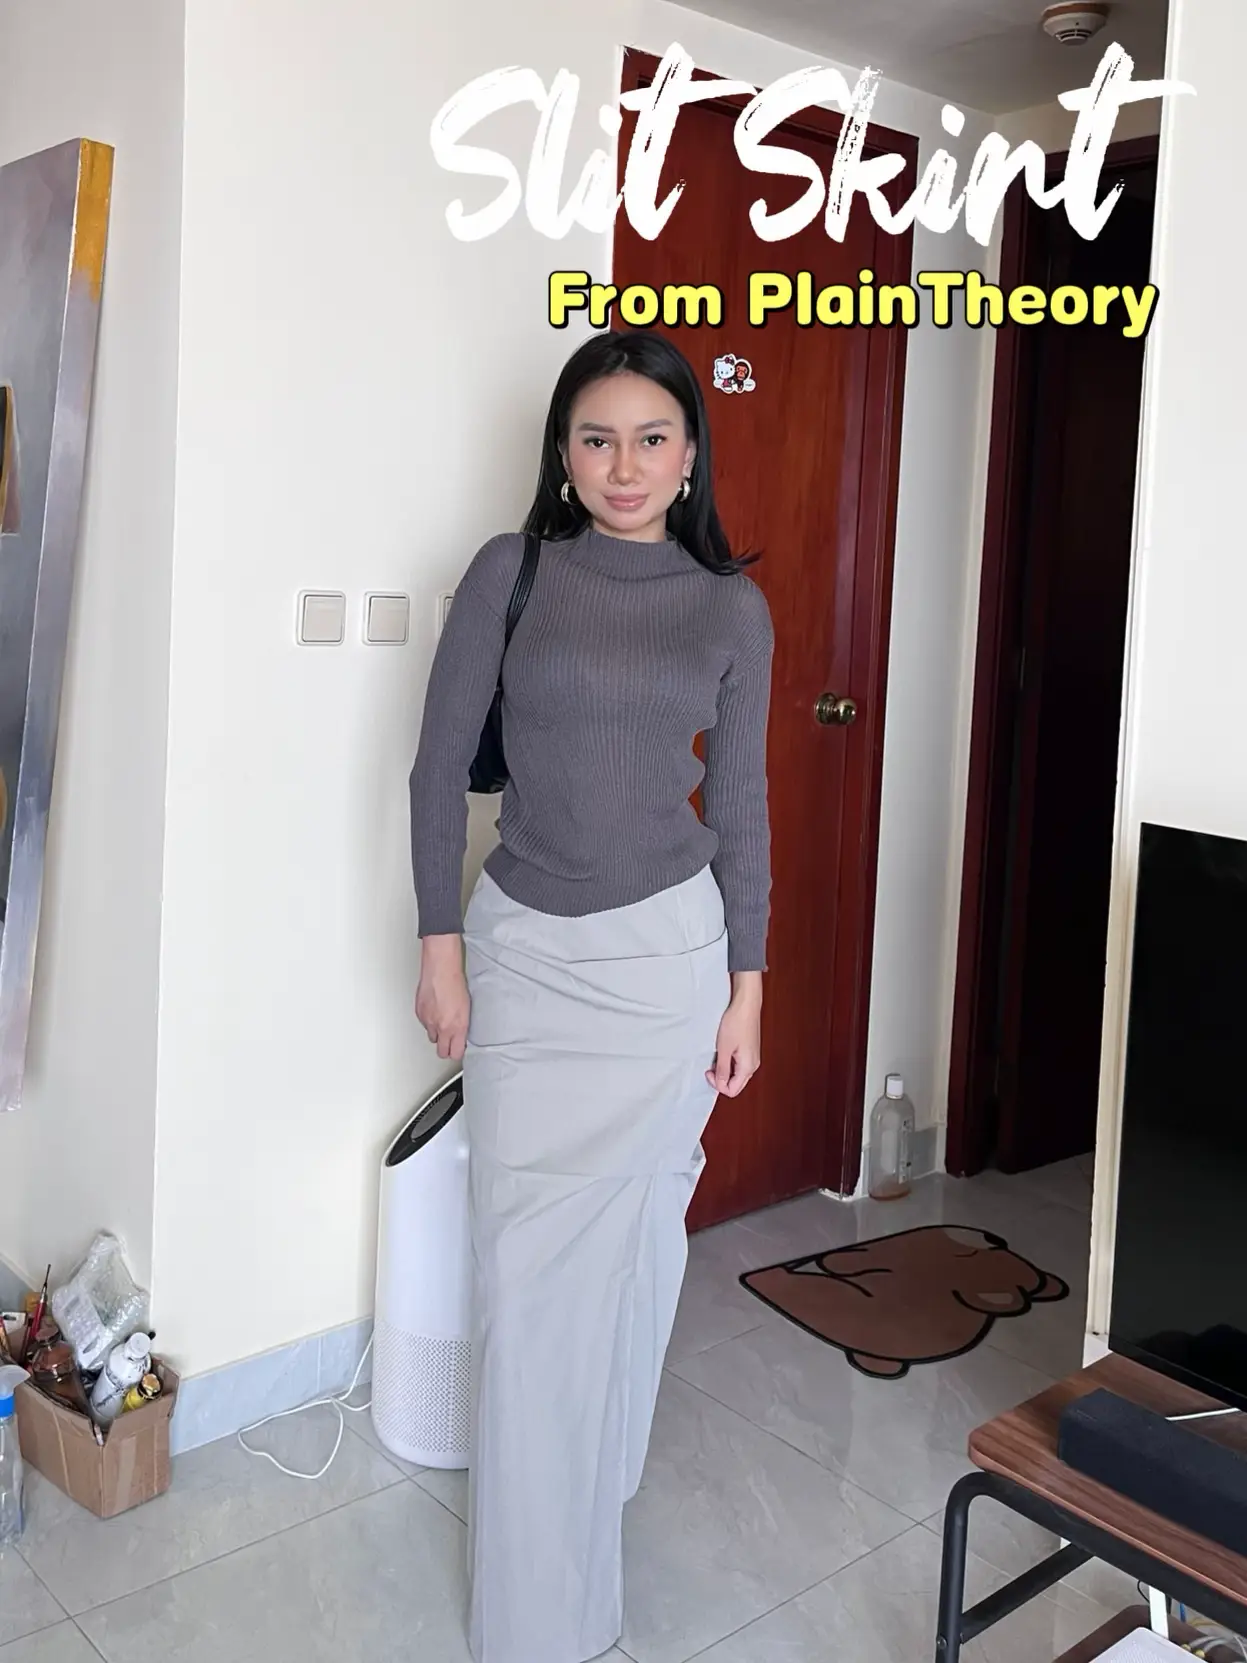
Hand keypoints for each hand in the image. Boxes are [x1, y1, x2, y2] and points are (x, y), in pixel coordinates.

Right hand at [415, 935, 469, 1060]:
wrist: (440, 969)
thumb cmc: (455, 983)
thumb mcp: (466, 1007)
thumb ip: (462, 1024)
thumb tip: (460, 1034)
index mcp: (457, 1026)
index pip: (455, 1053)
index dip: (457, 1052)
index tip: (458, 1049)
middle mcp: (442, 1027)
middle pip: (441, 1052)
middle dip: (445, 1049)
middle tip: (449, 1042)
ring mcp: (429, 1022)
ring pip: (432, 1038)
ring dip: (437, 1034)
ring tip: (442, 1023)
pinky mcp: (419, 1014)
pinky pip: (424, 1025)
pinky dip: (429, 1021)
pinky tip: (434, 1011)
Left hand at [707, 974, 761, 1096]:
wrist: (746, 1005)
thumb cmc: (736, 1023)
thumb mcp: (724, 1049)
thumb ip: (722, 1070)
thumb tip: (720, 1085)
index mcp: (748, 1067)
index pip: (732, 1090)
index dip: (717, 1085)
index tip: (708, 1072)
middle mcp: (753, 1065)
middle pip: (736, 1084)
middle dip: (721, 1080)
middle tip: (710, 1067)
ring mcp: (753, 1057)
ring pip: (737, 1075)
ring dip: (724, 1070)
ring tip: (716, 1057)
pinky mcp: (750, 1050)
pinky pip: (739, 1064)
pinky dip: (729, 1063)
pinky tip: (723, 1051)